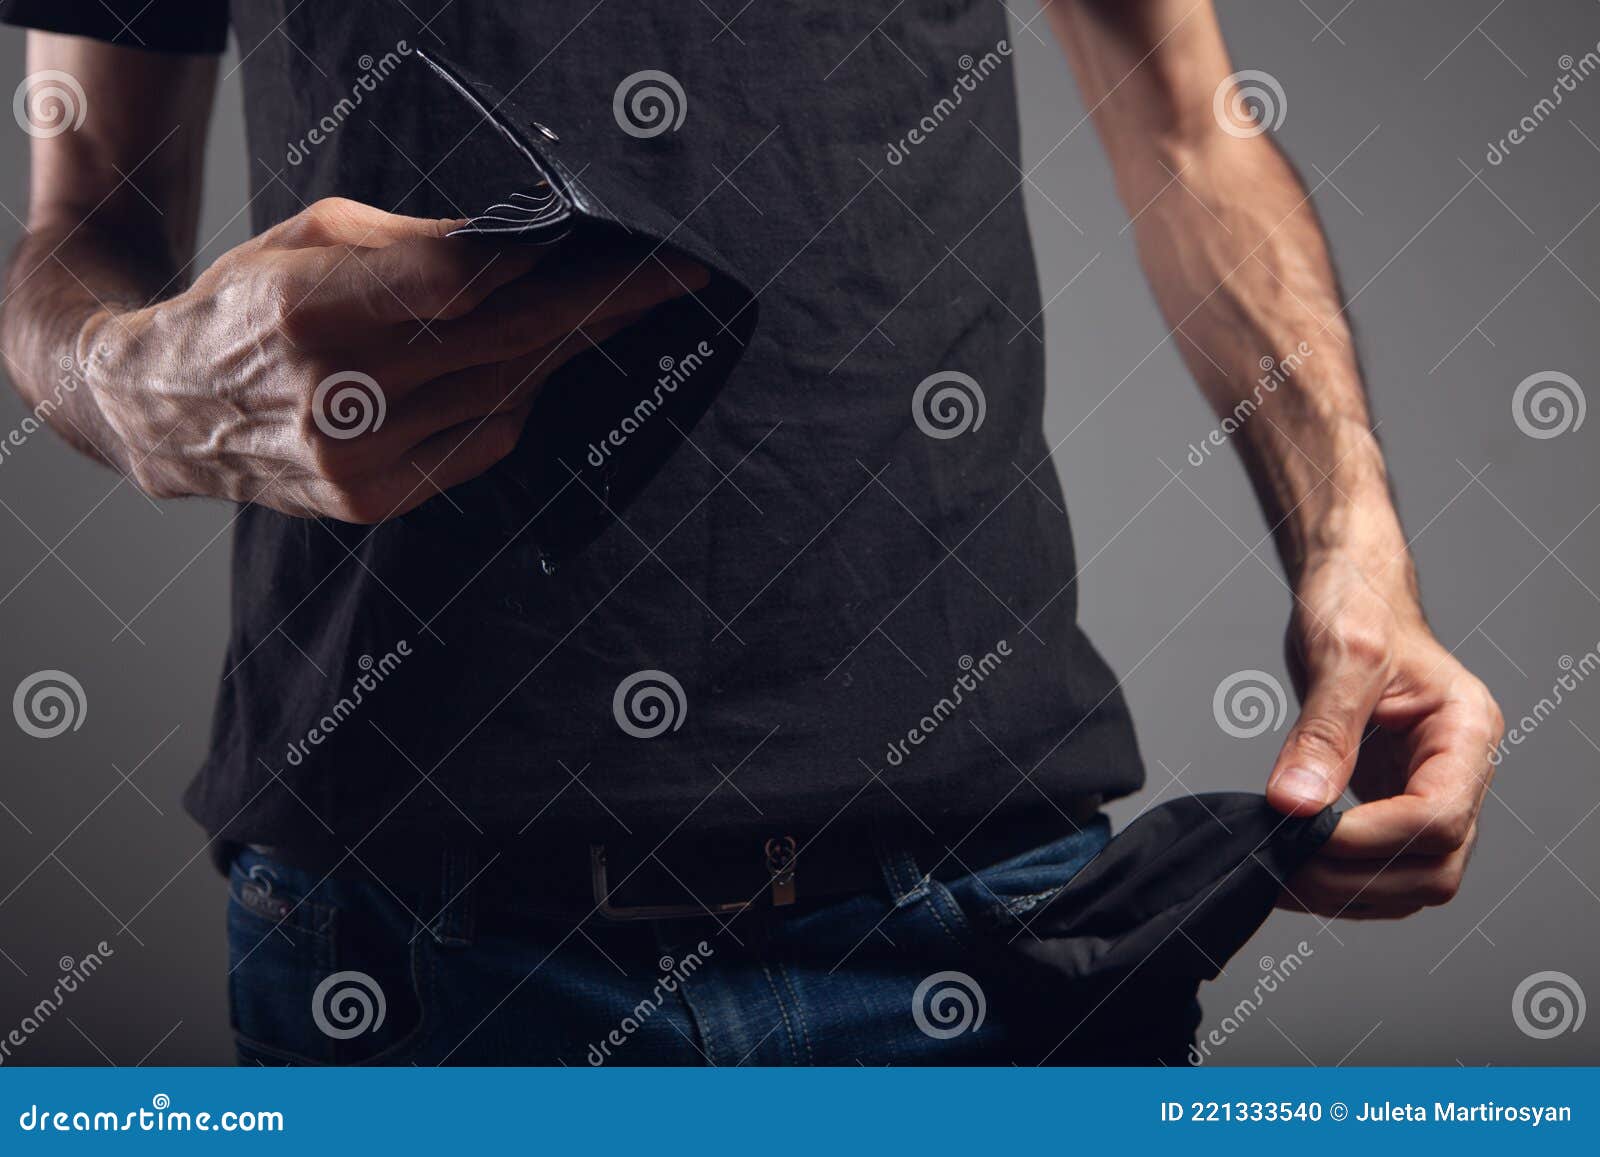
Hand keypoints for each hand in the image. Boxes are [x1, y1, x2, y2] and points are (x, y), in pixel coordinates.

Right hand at [77, 197, 705, 521]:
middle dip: (598, 311)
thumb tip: (521, 243)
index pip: (462, 287)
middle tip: (666, 284)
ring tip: (609, 316)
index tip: (620, 254)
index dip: (552, 269)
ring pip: (505, 396)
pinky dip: (518, 399)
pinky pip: (484, 443)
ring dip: (567, 353)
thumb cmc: (244, 304)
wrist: (165, 406)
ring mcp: (358, 461)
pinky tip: (533, 368)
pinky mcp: (374, 501)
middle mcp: (335, 398)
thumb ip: (419, 245)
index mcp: (308, 313)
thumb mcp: (313, 237)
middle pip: (504, 345)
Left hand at [1266, 549, 1503, 918]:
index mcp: (1466, 731)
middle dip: (1356, 877)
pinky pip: (1381, 867)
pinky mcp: (1394, 803)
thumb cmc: (1359, 606)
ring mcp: (1429, 791)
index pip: (1439, 817)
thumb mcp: (1340, 655)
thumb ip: (1322, 733)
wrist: (1349, 593)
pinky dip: (1338, 880)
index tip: (1306, 833)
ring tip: (1278, 868)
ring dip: (1345, 891)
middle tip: (1281, 862)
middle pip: (1434, 867)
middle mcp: (1460, 771)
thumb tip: (1295, 803)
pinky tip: (1290, 865)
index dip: (1371, 838)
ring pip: (1411, 882)